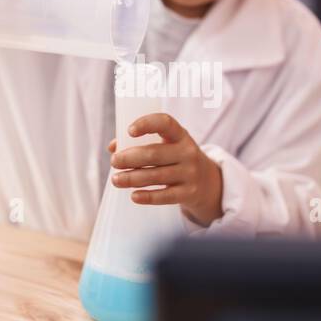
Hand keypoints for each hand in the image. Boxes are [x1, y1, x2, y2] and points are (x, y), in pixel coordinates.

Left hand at [108, 113, 223, 225]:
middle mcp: (187, 152)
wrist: (207, 182)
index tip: (129, 131)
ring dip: (132, 178)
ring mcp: (190, 173)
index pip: (165, 123)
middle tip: (114, 162)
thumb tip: (113, 148)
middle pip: (154, 154)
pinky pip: (165, 196)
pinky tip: (134, 196)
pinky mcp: (189, 193)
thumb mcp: (168, 146)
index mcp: (180, 135)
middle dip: (130, 158)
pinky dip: (147, 196)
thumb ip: (141, 143)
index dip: (147, 124)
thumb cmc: (176, 159)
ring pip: (156, 176)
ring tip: (116, 180)